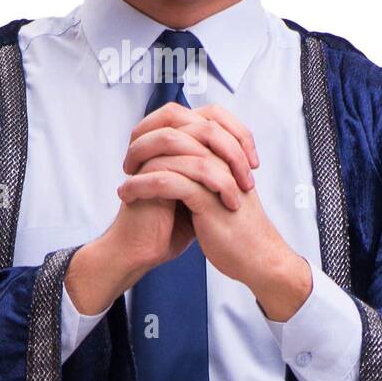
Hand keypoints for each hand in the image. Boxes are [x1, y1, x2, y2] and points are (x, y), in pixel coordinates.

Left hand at [117, 107, 311, 317]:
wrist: (257, 259)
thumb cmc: (236, 229)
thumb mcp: (220, 192)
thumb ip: (203, 172)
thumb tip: (174, 161)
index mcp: (227, 153)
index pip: (193, 121)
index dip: (161, 129)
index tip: (139, 148)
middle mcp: (224, 159)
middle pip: (180, 129)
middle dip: (147, 142)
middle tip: (128, 161)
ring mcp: (218, 177)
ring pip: (172, 153)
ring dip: (140, 164)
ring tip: (124, 180)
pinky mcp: (209, 200)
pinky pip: (169, 183)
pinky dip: (143, 185)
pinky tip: (129, 194)